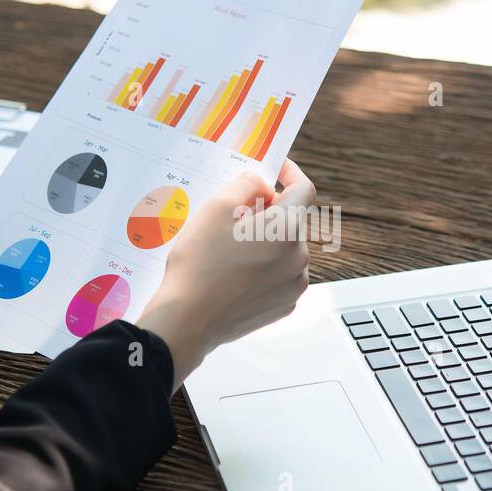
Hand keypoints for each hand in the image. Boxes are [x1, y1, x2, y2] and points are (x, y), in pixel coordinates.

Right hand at [137, 159, 316, 391]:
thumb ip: (246, 184)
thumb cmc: (198, 266)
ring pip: (287, 248)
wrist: (187, 322)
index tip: (278, 168)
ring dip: (268, 241)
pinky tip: (237, 273)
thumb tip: (263, 185)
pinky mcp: (285, 304)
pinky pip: (282, 274)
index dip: (291, 173)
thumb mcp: (215, 209)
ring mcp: (295, 284)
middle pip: (292, 220)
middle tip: (235, 216)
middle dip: (270, 212)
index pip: (304, 189)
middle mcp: (299, 257)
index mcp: (286, 229)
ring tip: (232, 250)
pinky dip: (266, 266)